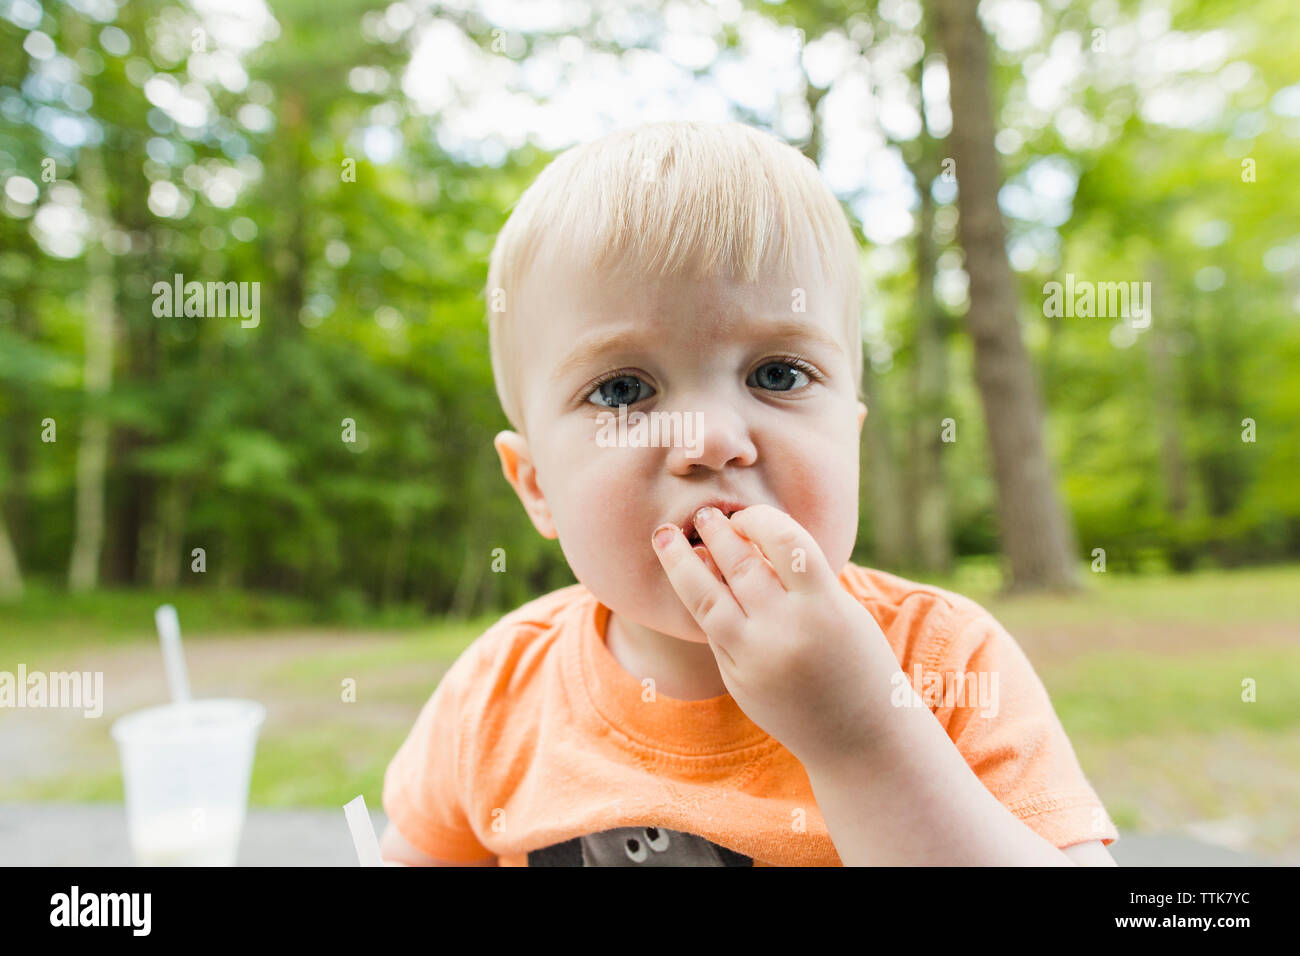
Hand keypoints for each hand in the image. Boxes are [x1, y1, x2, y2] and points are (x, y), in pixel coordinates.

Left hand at [651, 505, 899, 769]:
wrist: (860, 739)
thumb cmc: (856, 662)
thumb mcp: (841, 612)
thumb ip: (797, 581)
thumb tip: (742, 539)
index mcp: (824, 606)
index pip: (783, 541)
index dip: (759, 519)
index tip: (749, 514)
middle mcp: (786, 631)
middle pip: (738, 565)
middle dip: (716, 532)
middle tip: (703, 513)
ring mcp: (755, 659)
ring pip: (705, 599)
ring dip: (681, 562)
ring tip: (666, 537)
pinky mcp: (737, 680)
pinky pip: (711, 631)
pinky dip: (700, 601)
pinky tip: (691, 581)